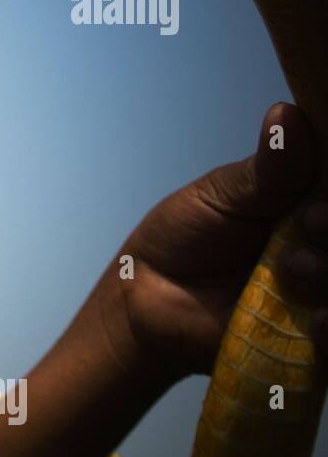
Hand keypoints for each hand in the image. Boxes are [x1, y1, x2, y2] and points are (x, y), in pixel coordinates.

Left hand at [112, 101, 327, 381]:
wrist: (145, 297)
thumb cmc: (184, 237)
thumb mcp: (221, 197)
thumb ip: (266, 171)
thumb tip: (286, 114)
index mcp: (315, 204)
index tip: (313, 201)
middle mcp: (326, 247)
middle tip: (306, 224)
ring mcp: (323, 294)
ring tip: (291, 269)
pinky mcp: (311, 341)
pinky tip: (316, 322)